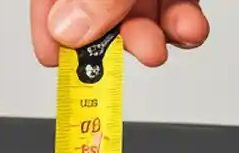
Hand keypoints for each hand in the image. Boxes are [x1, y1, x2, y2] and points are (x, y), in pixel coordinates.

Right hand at [30, 0, 210, 66]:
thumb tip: (68, 28)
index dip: (50, 26)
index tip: (52, 60)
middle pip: (97, 7)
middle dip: (117, 38)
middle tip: (134, 52)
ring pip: (140, 9)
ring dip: (155, 35)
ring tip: (166, 44)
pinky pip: (175, 1)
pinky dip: (182, 21)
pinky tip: (189, 30)